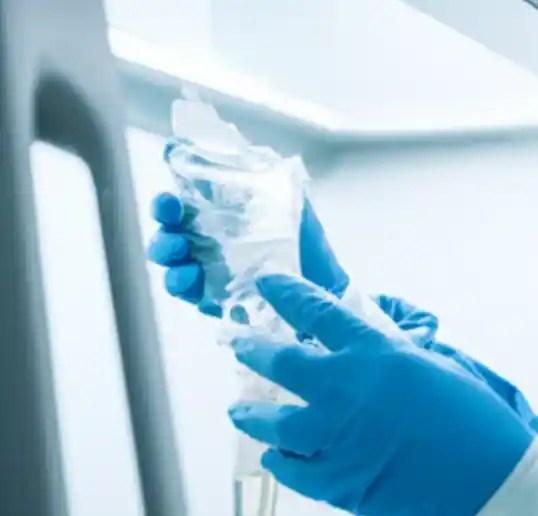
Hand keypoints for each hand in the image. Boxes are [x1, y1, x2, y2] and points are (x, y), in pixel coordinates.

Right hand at [147, 188, 347, 316]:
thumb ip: (262, 172)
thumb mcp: (288, 200)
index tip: (171, 199)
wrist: (326, 286)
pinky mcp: (216, 301)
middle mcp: (205, 242)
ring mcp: (207, 272)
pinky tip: (196, 281)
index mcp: (217, 215)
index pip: (179, 203)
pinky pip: (191, 296)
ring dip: (169, 259)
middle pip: (167, 233)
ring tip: (183, 260)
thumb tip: (233, 143)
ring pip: (172, 264)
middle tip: (173, 226)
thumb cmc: (306, 242)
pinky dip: (188, 287)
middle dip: (163, 228)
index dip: (167, 201)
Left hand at [227, 275, 534, 515]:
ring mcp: (336, 439)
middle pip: (279, 361)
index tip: (266, 284)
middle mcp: (346, 390)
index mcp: (375, 354)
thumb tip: (360, 354)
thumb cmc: (474, 420)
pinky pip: (290, 468)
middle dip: (252, 347)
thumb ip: (387, 358)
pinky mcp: (337, 483)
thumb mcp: (432, 368)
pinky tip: (276, 453)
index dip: (284, 293)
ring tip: (240, 410)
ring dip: (251, 414)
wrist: (492, 480)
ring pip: (272, 422)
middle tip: (237, 341)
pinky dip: (280, 458)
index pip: (315, 310)